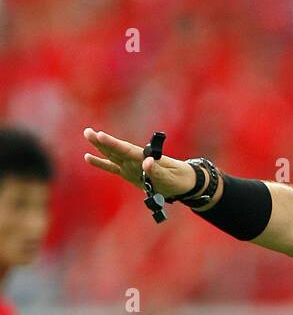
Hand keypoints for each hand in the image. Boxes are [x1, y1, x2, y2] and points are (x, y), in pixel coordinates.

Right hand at [83, 127, 197, 198]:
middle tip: (88, 132)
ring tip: (87, 135)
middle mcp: (136, 160)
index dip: (112, 143)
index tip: (100, 135)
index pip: (126, 149)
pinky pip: (112, 168)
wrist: (184, 183)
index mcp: (144, 158)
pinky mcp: (129, 174)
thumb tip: (146, 162)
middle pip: (116, 149)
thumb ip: (157, 171)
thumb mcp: (170, 178)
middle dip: (102, 142)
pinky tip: (88, 157)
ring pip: (112, 155)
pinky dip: (101, 163)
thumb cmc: (179, 179)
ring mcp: (131, 166)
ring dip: (99, 146)